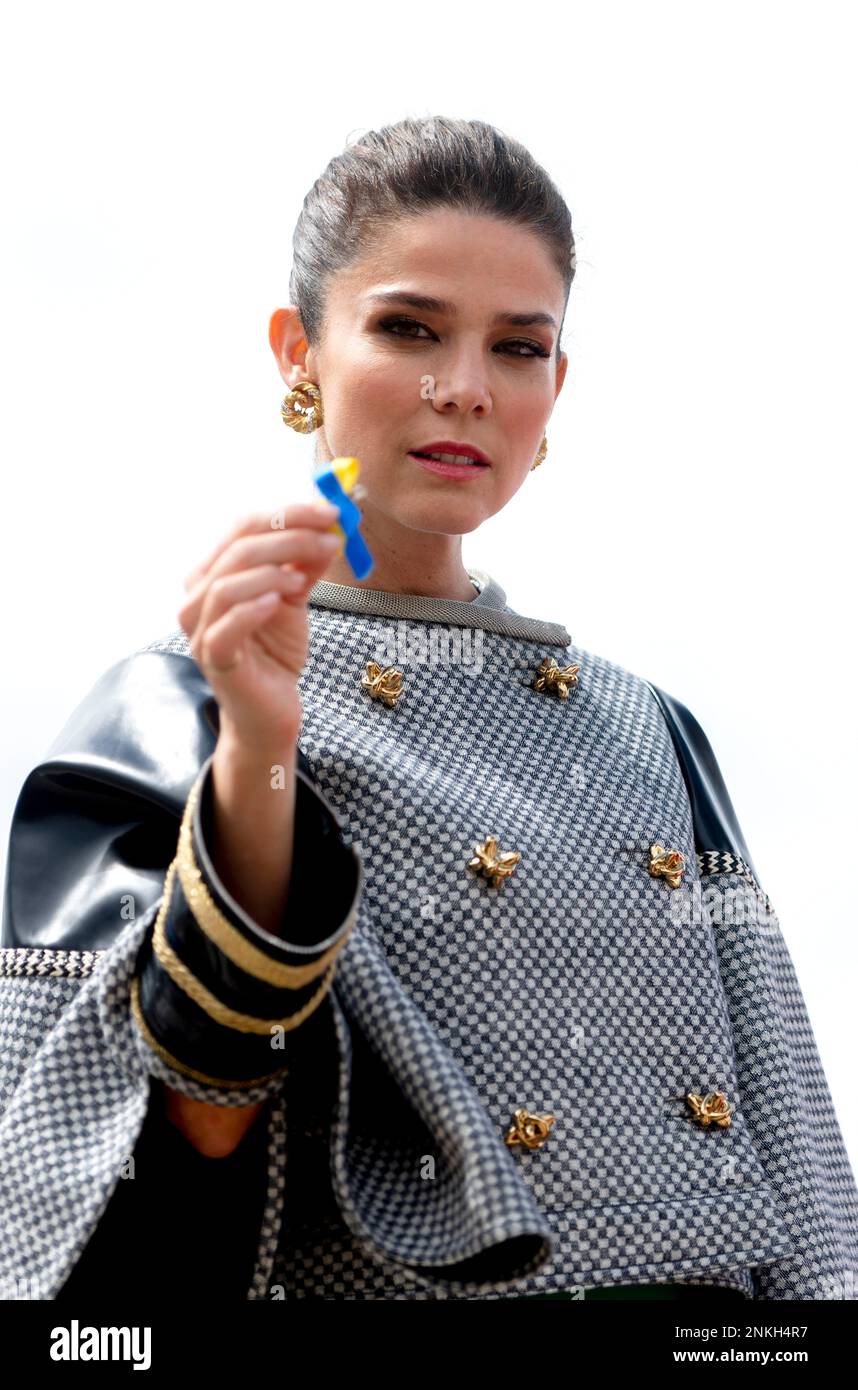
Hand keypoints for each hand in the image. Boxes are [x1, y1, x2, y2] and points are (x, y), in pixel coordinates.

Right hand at [178, 500, 341, 750]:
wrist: (270, 710)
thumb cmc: (276, 651)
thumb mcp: (294, 599)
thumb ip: (305, 566)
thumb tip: (329, 530)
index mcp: (213, 572)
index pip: (243, 527)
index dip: (287, 514)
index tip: (329, 511)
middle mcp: (198, 596)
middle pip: (236, 550)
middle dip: (287, 538)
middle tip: (329, 538)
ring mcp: (200, 629)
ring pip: (226, 586)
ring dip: (271, 572)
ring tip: (305, 578)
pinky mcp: (213, 660)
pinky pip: (224, 629)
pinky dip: (251, 610)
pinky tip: (278, 603)